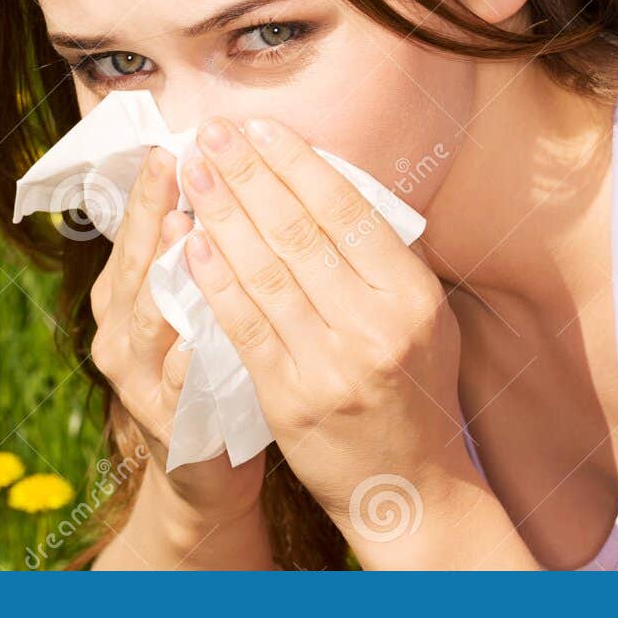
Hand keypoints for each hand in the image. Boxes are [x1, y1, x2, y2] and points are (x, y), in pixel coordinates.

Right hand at [88, 143, 265, 528]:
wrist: (204, 466)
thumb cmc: (211, 365)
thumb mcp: (197, 300)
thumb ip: (200, 247)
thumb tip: (228, 168)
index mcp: (126, 292)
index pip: (137, 228)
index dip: (153, 186)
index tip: (174, 141)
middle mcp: (119, 329)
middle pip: (135, 262)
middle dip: (154, 212)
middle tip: (178, 167)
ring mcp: (137, 377)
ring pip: (148, 318)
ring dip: (167, 276)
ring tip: (184, 233)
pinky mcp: (166, 422)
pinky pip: (176, 386)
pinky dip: (186, 359)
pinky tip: (200, 337)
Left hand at [178, 115, 526, 567]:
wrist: (410, 490)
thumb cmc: (414, 391)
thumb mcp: (426, 319)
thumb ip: (385, 258)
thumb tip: (327, 182)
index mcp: (414, 297)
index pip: (347, 211)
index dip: (297, 163)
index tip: (259, 128)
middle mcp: (375, 326)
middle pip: (299, 231)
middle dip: (248, 174)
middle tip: (210, 133)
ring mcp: (329, 364)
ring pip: (264, 271)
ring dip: (221, 214)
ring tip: (192, 173)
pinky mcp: (288, 398)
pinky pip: (243, 325)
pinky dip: (214, 279)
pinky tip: (190, 241)